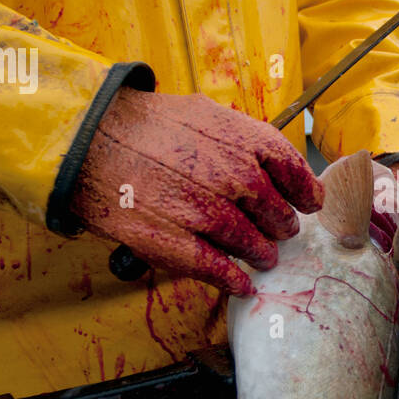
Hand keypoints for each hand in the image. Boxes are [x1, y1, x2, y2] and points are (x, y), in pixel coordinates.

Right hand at [70, 89, 323, 294]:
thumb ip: (243, 139)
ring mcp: (204, 211)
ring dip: (260, 253)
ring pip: (250, 243)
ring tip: (262, 257)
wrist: (88, 138)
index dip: (305, 191)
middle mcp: (232, 175)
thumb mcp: (203, 114)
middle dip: (281, 225)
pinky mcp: (174, 241)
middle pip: (275, 212)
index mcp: (242, 140)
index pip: (292, 170)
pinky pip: (216, 268)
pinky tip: (242, 284)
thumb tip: (274, 166)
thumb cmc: (144, 126)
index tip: (310, 202)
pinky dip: (234, 280)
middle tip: (282, 232)